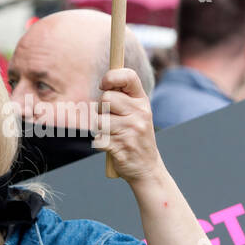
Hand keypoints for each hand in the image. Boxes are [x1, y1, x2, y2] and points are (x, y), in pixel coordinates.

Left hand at [93, 68, 162, 183]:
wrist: (147, 167)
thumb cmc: (136, 136)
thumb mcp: (137, 113)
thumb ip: (123, 97)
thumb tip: (104, 83)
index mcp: (143, 102)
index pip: (128, 76)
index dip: (111, 77)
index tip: (103, 85)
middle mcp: (139, 113)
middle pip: (106, 98)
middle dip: (101, 109)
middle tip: (110, 120)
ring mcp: (131, 130)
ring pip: (99, 119)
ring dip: (99, 128)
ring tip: (112, 134)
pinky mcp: (120, 146)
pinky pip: (97, 138)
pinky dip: (100, 143)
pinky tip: (112, 146)